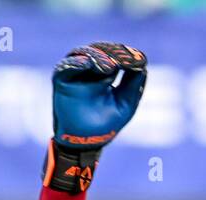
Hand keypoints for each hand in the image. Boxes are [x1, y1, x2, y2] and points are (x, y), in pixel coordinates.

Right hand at [43, 41, 146, 193]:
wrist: (85, 143)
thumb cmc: (105, 126)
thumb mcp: (125, 106)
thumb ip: (133, 86)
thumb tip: (143, 65)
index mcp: (106, 74)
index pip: (116, 56)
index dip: (127, 55)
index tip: (139, 59)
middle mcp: (90, 70)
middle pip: (101, 51)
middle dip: (114, 52)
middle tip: (124, 57)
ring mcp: (76, 73)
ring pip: (84, 54)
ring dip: (97, 56)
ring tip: (109, 65)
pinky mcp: (61, 79)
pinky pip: (66, 67)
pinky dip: (76, 63)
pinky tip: (87, 63)